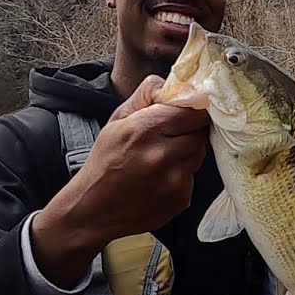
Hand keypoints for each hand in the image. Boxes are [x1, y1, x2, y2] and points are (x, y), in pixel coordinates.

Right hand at [32, 75, 210, 285]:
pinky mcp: (181, 199)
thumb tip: (172, 83)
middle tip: (174, 133)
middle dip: (191, 129)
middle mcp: (163, 155)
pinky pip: (193, 177)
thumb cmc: (104, 161)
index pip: (193, 111)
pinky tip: (161, 176)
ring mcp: (175, 181)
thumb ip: (146, 95)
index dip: (193, 108)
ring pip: (199, 154)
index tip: (188, 110)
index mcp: (146, 129)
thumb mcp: (117, 120)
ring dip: (187, 151)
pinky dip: (182, 174)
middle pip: (200, 132)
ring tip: (164, 156)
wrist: (93, 210)